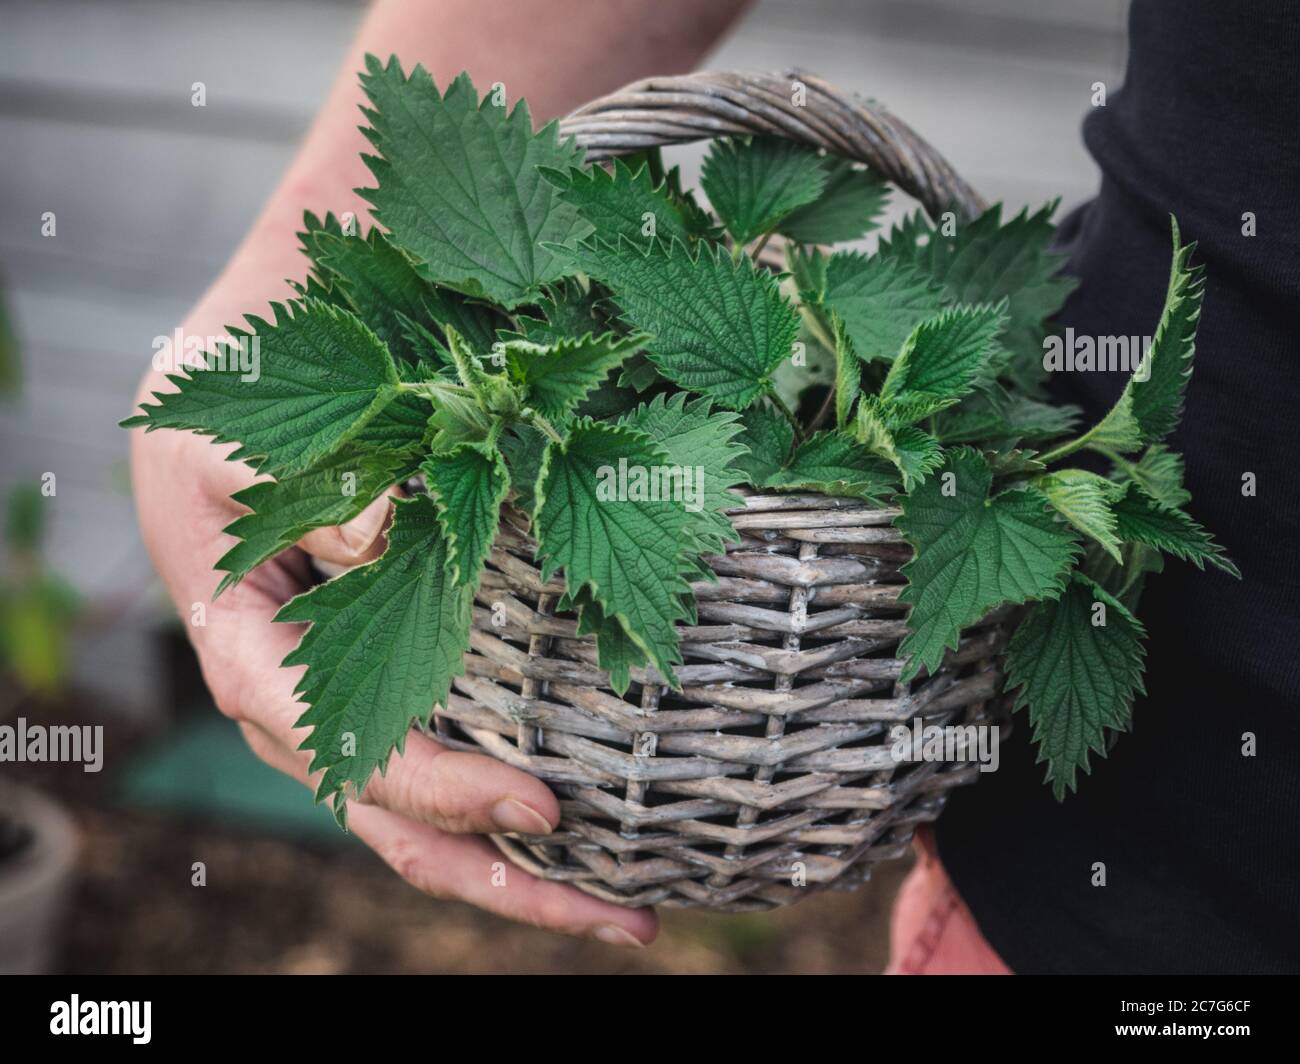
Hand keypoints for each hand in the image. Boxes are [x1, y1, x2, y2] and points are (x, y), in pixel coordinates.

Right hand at [129, 374, 655, 947]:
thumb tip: (392, 536)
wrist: (231, 409)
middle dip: (506, 880)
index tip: (540, 809)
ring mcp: (353, 708)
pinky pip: (455, 762)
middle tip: (619, 917)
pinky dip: (514, 807)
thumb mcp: (229, 442)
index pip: (349, 753)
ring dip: (526, 872)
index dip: (441, 791)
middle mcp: (306, 710)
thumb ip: (303, 491)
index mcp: (255, 659)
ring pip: (433, 820)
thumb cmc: (224, 421)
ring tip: (631, 909)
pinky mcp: (396, 685)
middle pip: (401, 825)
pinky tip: (601, 828)